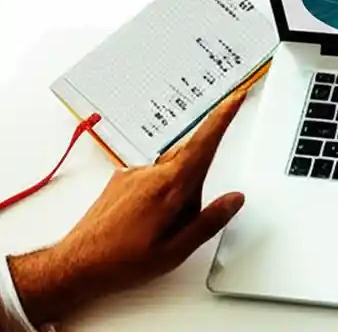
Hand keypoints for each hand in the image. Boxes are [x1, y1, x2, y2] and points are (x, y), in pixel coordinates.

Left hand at [8, 90, 248, 326]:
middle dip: (195, 189)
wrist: (75, 265)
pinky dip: (157, 197)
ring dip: (174, 197)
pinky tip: (142, 224)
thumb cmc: (123, 261)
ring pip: (170, 173)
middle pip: (190, 162)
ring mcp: (133, 174)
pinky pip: (151, 178)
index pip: (204, 143)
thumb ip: (210, 221)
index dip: (223, 117)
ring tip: (155, 234)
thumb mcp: (177, 250)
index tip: (236, 96)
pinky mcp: (119, 180)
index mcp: (171, 187)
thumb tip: (235, 198)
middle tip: (178, 227)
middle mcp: (152, 173)